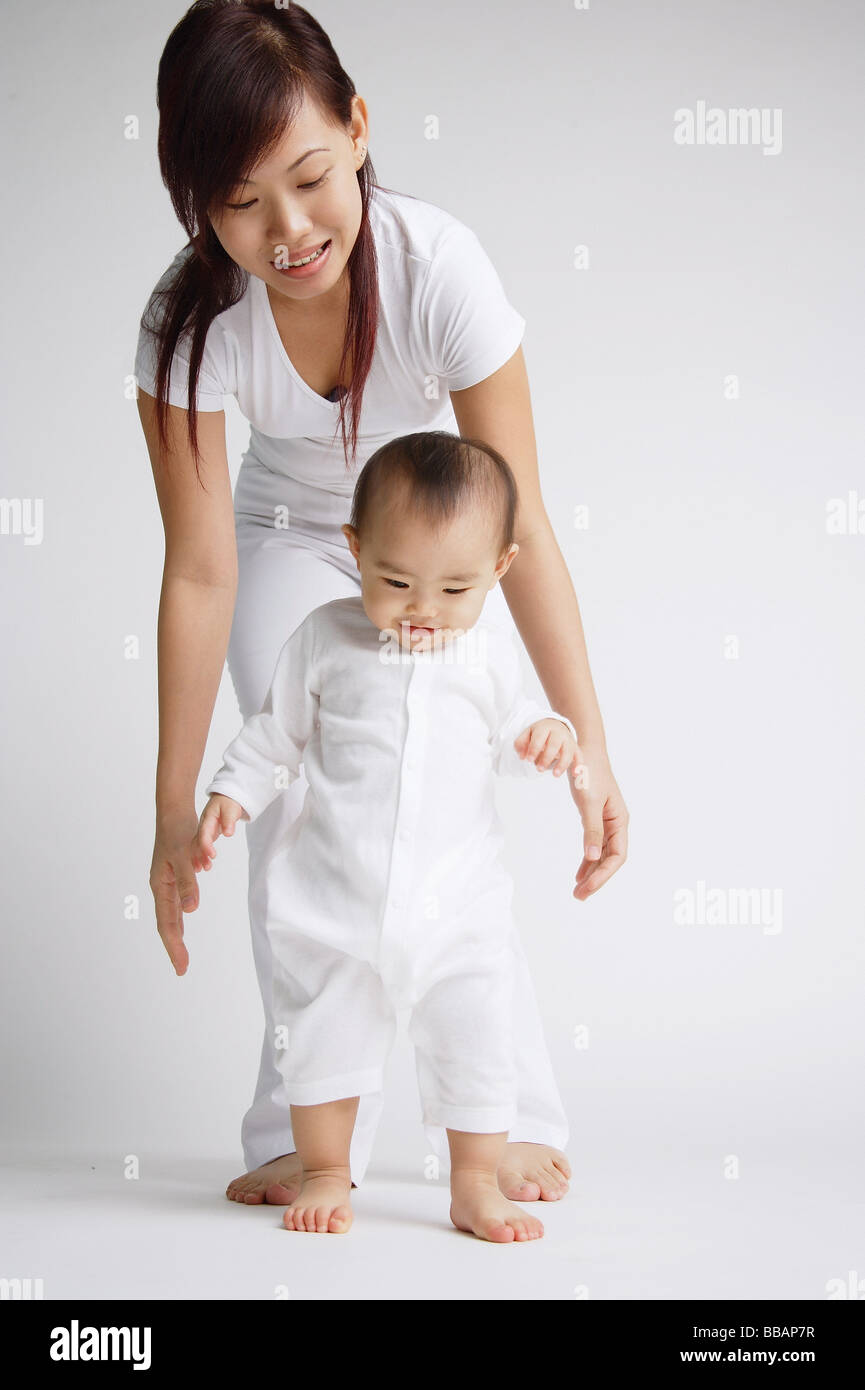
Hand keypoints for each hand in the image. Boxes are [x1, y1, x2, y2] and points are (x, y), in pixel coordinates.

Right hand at [150, 807, 205, 976]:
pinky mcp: (173, 873)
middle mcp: (161, 885)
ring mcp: (166, 880)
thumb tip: (191, 910)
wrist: (173, 810)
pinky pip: (175, 900)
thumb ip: (188, 882)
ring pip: (171, 913)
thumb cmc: (177, 830)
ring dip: (176, 933)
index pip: (167, 924)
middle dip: (174, 945)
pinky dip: (180, 914)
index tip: (181, 966)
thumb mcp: (184, 856)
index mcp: (160, 885)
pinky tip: (185, 916)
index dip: (174, 946)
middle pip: (167, 922)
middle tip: (182, 968)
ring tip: (181, 952)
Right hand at [191, 793, 249, 873]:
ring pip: (197, 845)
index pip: (205, 833)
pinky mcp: (205, 835)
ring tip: (203, 869)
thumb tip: (228, 833)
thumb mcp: (230, 809)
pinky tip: (201, 866)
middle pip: (198, 842)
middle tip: (206, 867)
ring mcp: (203, 831)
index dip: (206, 845)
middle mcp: (203, 826)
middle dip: (200, 855)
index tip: (212, 855)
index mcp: (208, 818)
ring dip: (198, 857)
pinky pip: (200, 846)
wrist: (226, 798)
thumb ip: (229, 820)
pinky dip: (200, 856)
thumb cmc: (228, 803)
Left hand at [513, 718, 578, 776]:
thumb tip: (522, 756)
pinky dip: (578, 765)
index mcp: (545, 727)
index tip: (528, 760)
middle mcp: (558, 732)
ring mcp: (568, 740)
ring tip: (555, 775)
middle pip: (554, 744)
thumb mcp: (527, 734)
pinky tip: (575, 774)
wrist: (554, 726)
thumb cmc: (538, 734)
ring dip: (562, 764)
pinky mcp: (575, 747)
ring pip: (568, 751)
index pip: (539, 737)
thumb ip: (521, 743)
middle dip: (546, 758)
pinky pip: (579, 755)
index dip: (534, 749)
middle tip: (539, 769)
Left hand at [566, 744, 628, 900]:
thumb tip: (593, 858)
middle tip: (579, 896)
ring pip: (602, 855)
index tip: (586, 888)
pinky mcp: (596, 819)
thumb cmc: (589, 773)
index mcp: (620, 821)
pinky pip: (594, 846)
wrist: (584, 751)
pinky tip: (579, 873)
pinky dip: (587, 860)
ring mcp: (607, 822)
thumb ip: (591, 830)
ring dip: (591, 873)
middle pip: (610, 860)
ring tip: (578, 891)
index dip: (603, 875)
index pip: (616, 857)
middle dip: (597, 879)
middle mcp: (617, 824)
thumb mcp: (589, 803)